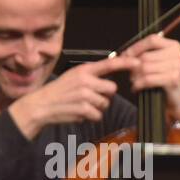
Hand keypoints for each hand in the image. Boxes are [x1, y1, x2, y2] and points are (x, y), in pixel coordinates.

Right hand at [7, 55, 135, 137]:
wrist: (41, 105)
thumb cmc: (59, 91)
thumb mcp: (73, 77)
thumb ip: (91, 76)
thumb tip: (110, 81)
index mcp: (83, 70)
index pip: (109, 64)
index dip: (125, 63)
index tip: (138, 62)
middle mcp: (85, 80)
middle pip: (111, 88)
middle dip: (104, 95)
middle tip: (90, 97)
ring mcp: (84, 94)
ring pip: (105, 103)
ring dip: (96, 107)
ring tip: (81, 105)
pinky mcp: (83, 108)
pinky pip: (98, 115)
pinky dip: (90, 117)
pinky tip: (78, 112)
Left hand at [121, 34, 179, 116]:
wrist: (176, 98)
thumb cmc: (162, 78)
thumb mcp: (156, 62)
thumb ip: (144, 53)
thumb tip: (125, 53)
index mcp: (173, 46)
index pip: (152, 40)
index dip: (136, 47)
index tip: (125, 55)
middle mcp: (177, 54)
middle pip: (146, 56)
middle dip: (134, 66)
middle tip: (131, 73)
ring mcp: (176, 66)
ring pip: (145, 67)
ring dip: (135, 76)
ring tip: (135, 80)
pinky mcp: (173, 79)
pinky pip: (148, 79)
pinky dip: (138, 84)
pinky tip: (136, 87)